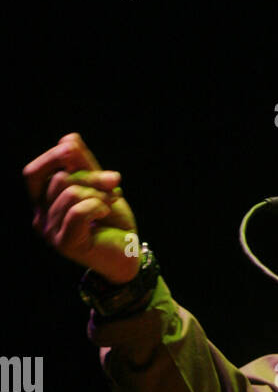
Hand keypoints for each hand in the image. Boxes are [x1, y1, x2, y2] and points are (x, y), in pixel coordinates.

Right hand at [23, 132, 139, 284]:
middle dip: (90, 176)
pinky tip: (106, 212)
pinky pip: (78, 210)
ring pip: (69, 193)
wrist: (130, 252)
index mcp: (44, 203)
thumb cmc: (113, 221)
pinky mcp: (65, 243)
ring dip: (97, 194)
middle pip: (58, 179)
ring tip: (110, 204)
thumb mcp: (99, 186)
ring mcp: (51, 232)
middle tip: (114, 183)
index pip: (33, 173)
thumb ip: (83, 164)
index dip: (53, 157)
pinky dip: (97, 205)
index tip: (76, 152)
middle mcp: (42, 218)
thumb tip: (69, 139)